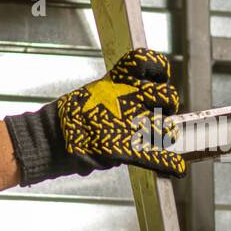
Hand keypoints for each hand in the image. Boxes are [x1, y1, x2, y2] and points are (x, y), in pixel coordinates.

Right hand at [4, 48, 186, 185]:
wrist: (53, 136)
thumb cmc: (72, 115)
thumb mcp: (96, 91)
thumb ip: (119, 91)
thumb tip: (139, 95)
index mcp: (119, 80)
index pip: (148, 63)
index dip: (158, 70)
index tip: (158, 77)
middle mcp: (129, 97)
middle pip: (166, 97)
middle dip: (166, 106)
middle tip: (159, 112)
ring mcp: (131, 123)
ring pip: (166, 127)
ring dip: (165, 133)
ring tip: (160, 137)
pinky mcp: (128, 148)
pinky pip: (157, 156)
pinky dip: (169, 163)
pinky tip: (176, 167)